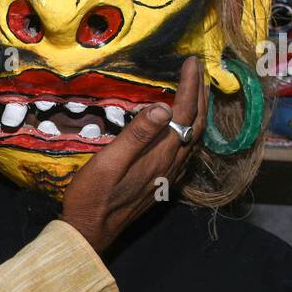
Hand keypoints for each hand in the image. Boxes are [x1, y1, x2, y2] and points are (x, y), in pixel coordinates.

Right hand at [60, 56, 206, 253]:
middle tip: (198, 69)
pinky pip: (187, 150)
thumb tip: (163, 107)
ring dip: (198, 110)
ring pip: (194, 137)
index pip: (183, 113)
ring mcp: (169, 174)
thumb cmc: (93, 196)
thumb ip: (137, 135)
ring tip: (195, 90)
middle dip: (200, 94)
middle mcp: (171, 164)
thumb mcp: (108, 162)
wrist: (91, 230)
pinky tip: (183, 126)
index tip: (191, 61)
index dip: (189, 86)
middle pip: (196, 123)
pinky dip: (190, 129)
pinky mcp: (162, 181)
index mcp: (160, 155)